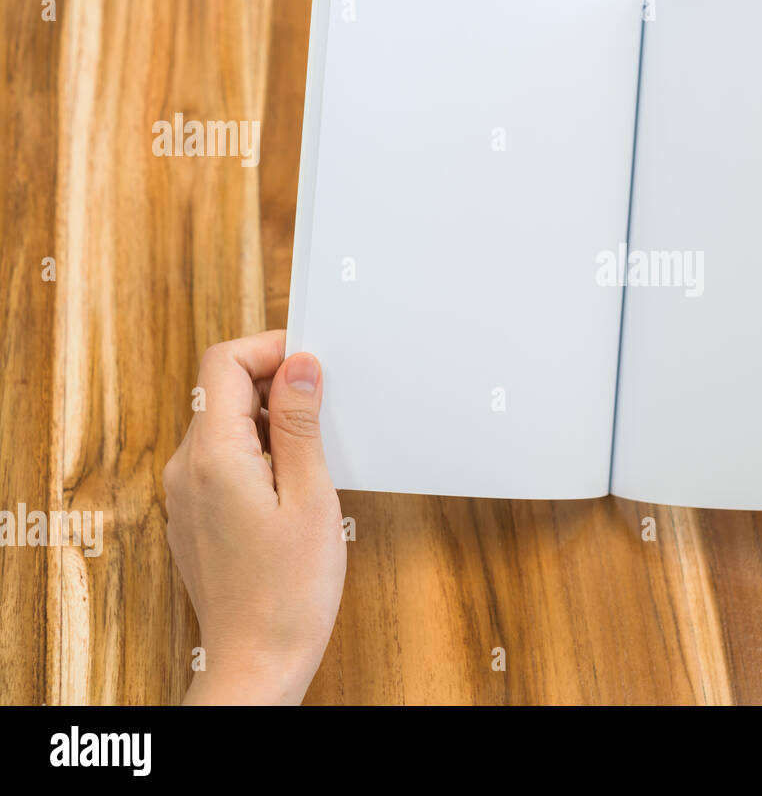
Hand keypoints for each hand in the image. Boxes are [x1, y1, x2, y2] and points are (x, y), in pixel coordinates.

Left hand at [163, 330, 345, 703]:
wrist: (257, 661)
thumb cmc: (289, 591)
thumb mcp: (311, 496)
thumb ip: (301, 423)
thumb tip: (299, 364)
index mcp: (213, 456)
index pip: (223, 363)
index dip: (269, 349)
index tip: (311, 361)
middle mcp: (186, 469)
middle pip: (222, 390)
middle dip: (275, 386)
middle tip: (326, 412)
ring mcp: (185, 493)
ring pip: (224, 425)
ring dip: (271, 423)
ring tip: (315, 460)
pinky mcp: (195, 514)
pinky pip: (222, 459)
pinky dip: (259, 453)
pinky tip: (294, 487)